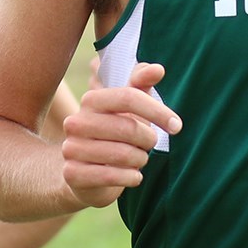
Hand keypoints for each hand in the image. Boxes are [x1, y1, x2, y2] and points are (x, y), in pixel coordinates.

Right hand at [61, 62, 180, 207]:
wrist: (87, 172)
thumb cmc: (115, 134)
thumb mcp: (129, 107)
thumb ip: (141, 84)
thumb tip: (158, 69)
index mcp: (91, 100)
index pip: (129, 97)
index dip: (157, 111)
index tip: (176, 126)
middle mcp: (76, 122)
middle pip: (128, 127)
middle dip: (148, 140)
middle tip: (149, 146)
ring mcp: (71, 148)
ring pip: (123, 154)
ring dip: (140, 160)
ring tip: (138, 160)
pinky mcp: (72, 174)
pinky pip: (112, 176)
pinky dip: (131, 178)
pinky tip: (133, 176)